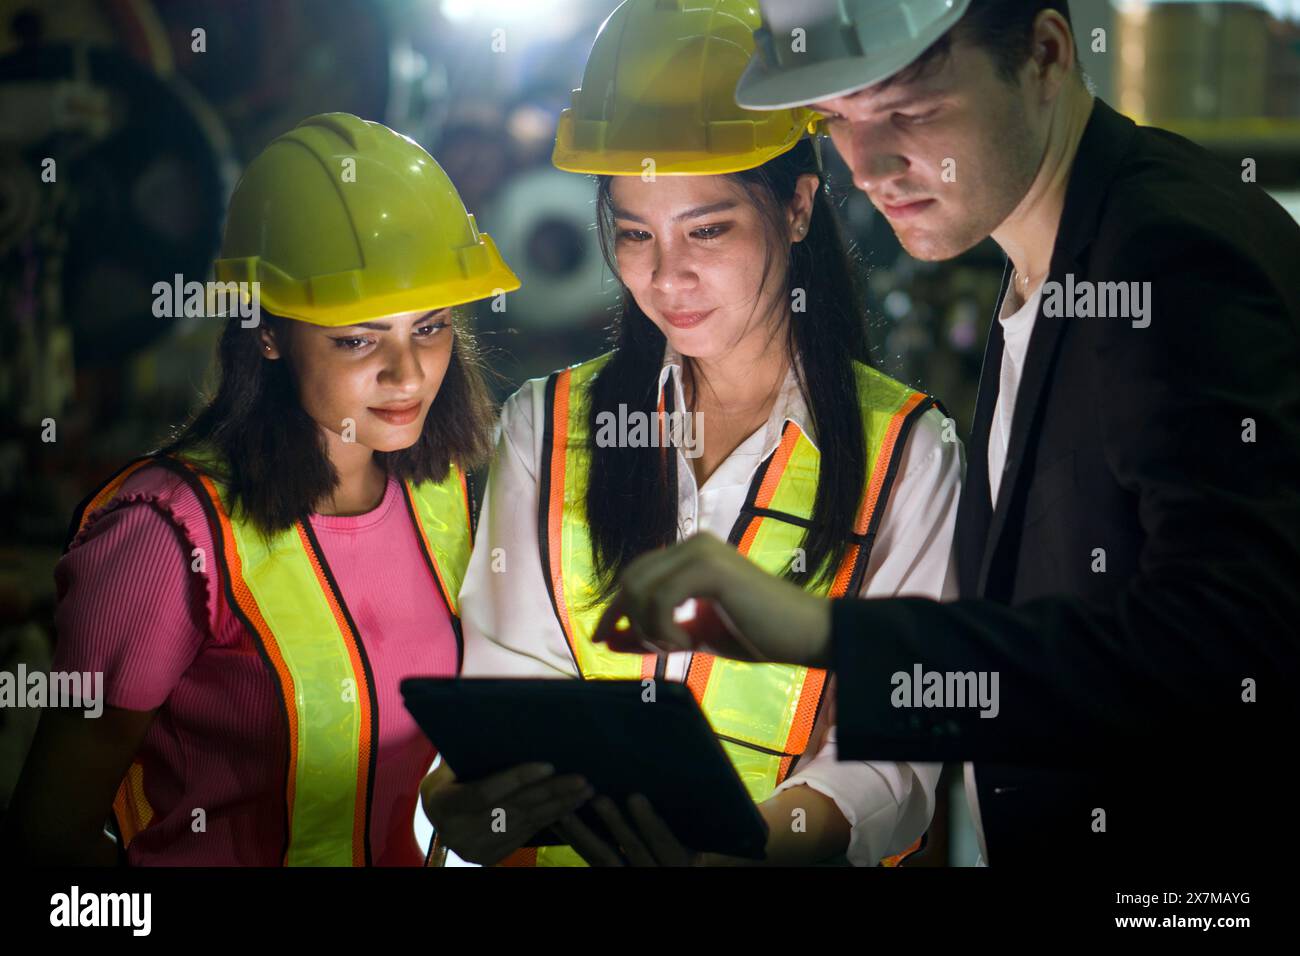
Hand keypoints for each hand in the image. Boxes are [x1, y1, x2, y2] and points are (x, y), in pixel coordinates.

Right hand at [420, 761, 592, 865]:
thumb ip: (477, 747)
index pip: (483, 793)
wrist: (438, 812)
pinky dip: (551, 819)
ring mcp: (473, 849)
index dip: (516, 779)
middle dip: (550, 793)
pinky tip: (570, 806)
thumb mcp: (453, 760)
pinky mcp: (489, 857)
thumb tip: (512, 718)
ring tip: (584, 791)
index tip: (548, 765)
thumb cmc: (450, 773)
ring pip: (524, 823)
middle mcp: (456, 832)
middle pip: (512, 810)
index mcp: (442, 803)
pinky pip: (527, 835)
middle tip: (581, 779)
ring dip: (558, 807)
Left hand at [555, 794, 702, 865]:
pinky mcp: (607, 874)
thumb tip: (696, 802)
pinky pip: (590, 860)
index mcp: (678, 863)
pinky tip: (558, 822)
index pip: (666, 846)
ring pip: (603, 859)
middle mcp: (651, 872)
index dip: (651, 823)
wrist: (654, 868)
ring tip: (567, 812)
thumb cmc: (685, 857)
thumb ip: (693, 837)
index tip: (635, 797)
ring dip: (583, 835)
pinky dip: (574, 841)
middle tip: (598, 798)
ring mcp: (626, 875)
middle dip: (615, 825)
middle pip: (633, 851)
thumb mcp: (698, 852)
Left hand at [590, 532, 833, 667]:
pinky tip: (689, 642)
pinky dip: (665, 629)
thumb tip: (606, 640)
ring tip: (679, 645)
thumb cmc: (755, 635)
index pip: (635, 575)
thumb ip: (650, 635)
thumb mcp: (692, 637)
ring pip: (639, 588)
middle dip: (631, 621)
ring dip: (649, 627)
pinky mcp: (710, 567)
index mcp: (691, 553)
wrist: (805, 635)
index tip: (601, 640)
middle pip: (630, 579)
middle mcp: (693, 543)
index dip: (614, 608)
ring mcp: (701, 550)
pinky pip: (660, 599)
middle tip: (662, 649)